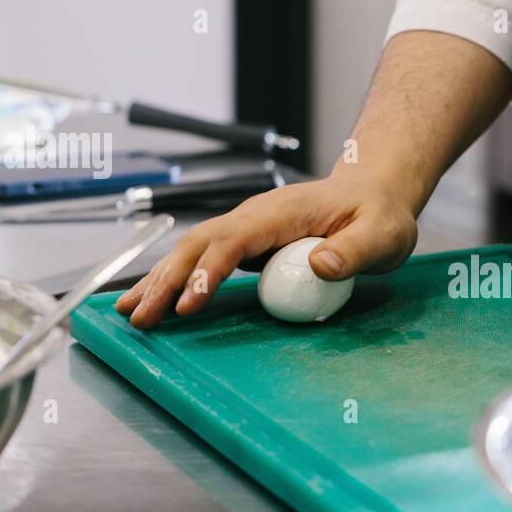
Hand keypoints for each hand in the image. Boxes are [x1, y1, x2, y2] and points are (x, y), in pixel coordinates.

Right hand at [116, 170, 417, 328]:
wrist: (373, 192)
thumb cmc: (379, 213)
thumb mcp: (381, 232)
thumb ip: (356, 250)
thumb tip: (321, 267)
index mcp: (282, 211)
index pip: (235, 240)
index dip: (209, 271)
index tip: (189, 304)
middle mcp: (254, 216)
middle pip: (199, 244)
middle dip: (166, 280)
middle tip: (140, 318)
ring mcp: (246, 229)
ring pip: (192, 251)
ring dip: (159, 281)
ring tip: (129, 313)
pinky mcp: (246, 243)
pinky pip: (203, 260)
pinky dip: (175, 280)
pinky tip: (154, 302)